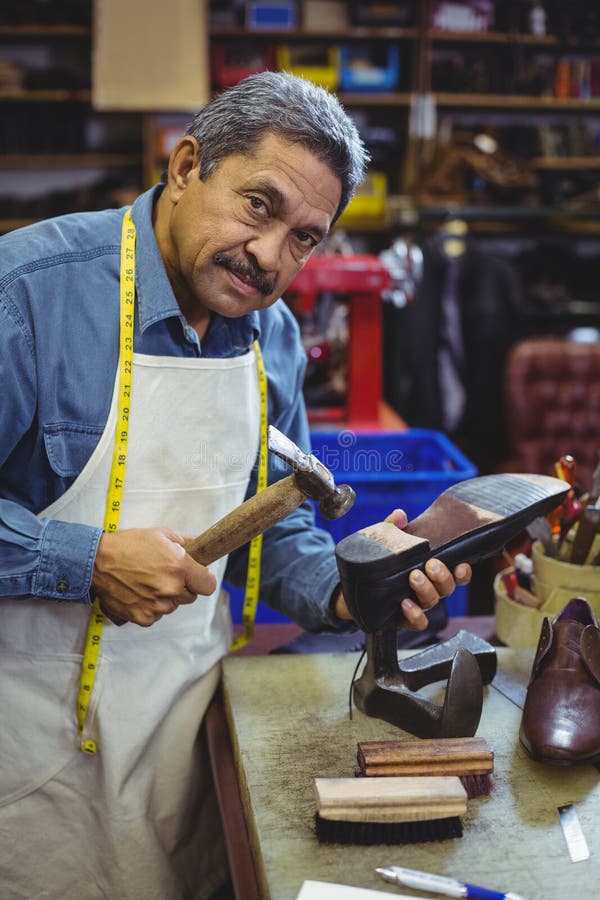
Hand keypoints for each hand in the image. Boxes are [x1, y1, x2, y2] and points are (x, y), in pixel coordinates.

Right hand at [92, 527, 216, 626]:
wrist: (98, 562)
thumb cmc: (128, 546)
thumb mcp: (161, 534)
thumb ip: (186, 542)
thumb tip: (200, 546)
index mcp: (180, 568)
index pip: (208, 585)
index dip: (203, 580)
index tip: (197, 577)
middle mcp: (172, 589)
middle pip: (191, 596)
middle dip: (182, 586)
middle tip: (165, 575)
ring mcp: (158, 606)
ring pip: (173, 605)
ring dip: (165, 597)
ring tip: (147, 581)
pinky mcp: (144, 617)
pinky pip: (156, 615)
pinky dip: (150, 606)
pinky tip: (139, 592)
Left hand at [333, 508, 471, 629]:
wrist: (356, 585)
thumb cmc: (380, 561)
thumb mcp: (386, 541)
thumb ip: (393, 527)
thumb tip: (400, 514)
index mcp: (431, 571)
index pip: (456, 574)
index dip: (463, 572)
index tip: (460, 564)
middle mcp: (428, 588)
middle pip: (448, 588)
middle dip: (443, 576)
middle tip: (430, 564)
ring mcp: (417, 604)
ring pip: (433, 602)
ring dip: (426, 590)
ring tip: (413, 577)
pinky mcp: (404, 618)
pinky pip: (418, 622)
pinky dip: (415, 614)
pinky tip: (405, 603)